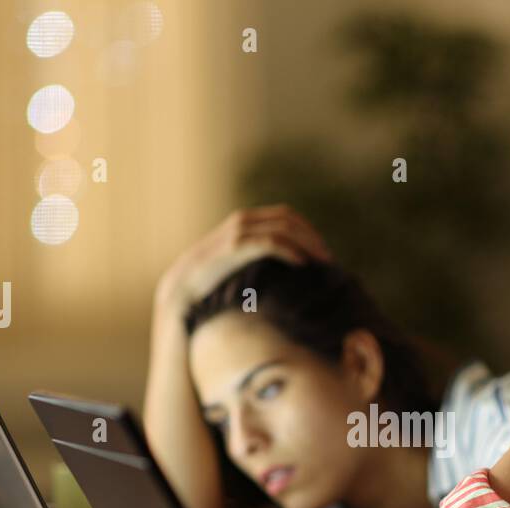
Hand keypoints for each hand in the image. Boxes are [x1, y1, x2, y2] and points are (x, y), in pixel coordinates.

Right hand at [154, 205, 332, 318]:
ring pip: (284, 228)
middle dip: (312, 236)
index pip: (286, 215)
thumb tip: (283, 263)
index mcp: (244, 221)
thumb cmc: (209, 281)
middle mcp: (242, 220)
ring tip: (322, 262)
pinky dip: (291, 251)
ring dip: (307, 244)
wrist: (181, 289)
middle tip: (328, 258)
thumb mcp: (236, 263)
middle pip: (289, 219)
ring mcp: (238, 232)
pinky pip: (271, 243)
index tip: (322, 251)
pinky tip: (302, 264)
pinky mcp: (235, 247)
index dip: (308, 230)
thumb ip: (255, 255)